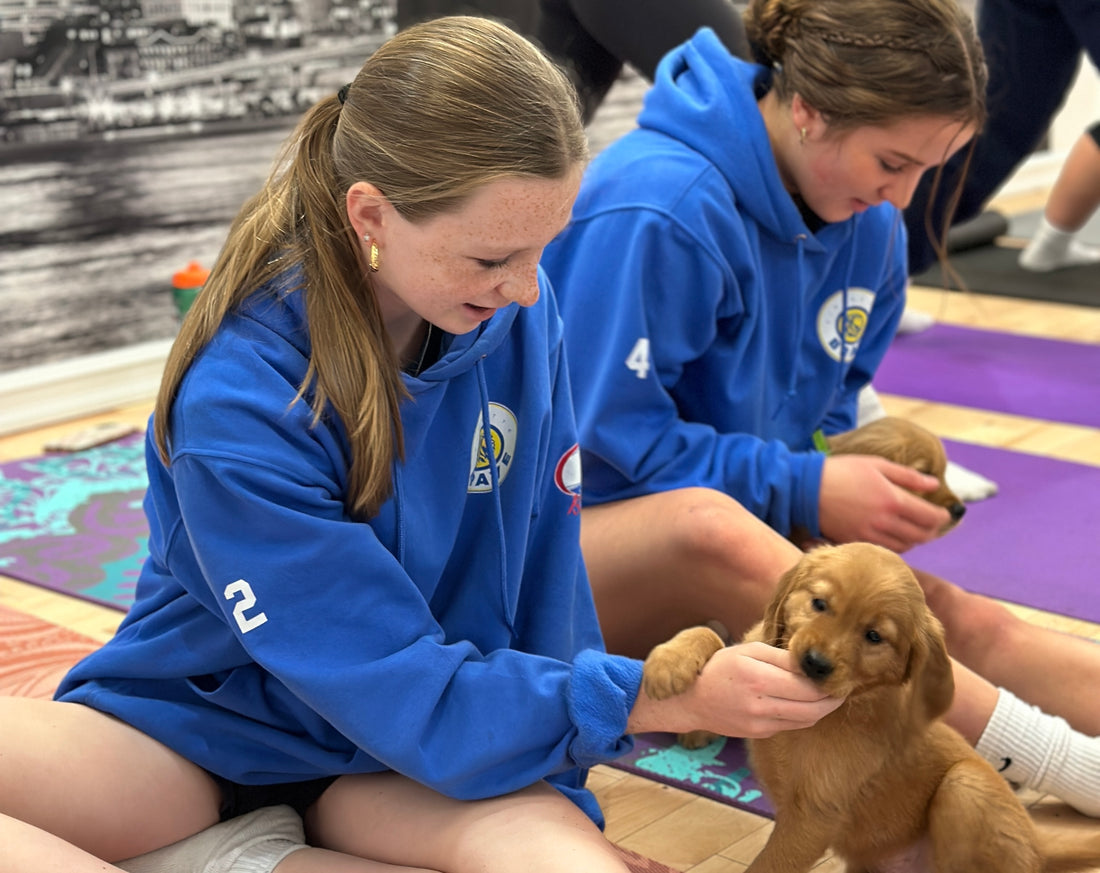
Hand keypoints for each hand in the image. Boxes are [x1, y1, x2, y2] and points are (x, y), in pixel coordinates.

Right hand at [629, 641, 842, 738]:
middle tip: (841, 688)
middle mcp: (761, 705)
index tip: (840, 675)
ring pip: (805, 720)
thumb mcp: (748, 651)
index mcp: (759, 679)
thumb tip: (810, 664)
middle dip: (832, 700)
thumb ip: (781, 658)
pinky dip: (802, 714)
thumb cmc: (719, 668)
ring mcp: (761, 724)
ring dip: (821, 710)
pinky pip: (791, 725)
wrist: (691, 700)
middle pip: (813, 709)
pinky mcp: (760, 734)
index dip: (828, 684)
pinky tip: (802, 702)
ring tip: (828, 695)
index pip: (807, 687)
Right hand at [818, 454, 950, 551]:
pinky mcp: (856, 542)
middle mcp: (884, 522)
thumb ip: (909, 476)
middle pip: (921, 536)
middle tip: (934, 524)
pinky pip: (884, 550)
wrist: (807, 489)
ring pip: (905, 547)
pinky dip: (896, 546)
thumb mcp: (877, 465)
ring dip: (915, 540)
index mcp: (893, 500)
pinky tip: (894, 537)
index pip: (929, 517)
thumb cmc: (842, 471)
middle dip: (932, 531)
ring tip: (915, 531)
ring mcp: (869, 535)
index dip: (943, 517)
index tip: (946, 514)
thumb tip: (934, 485)